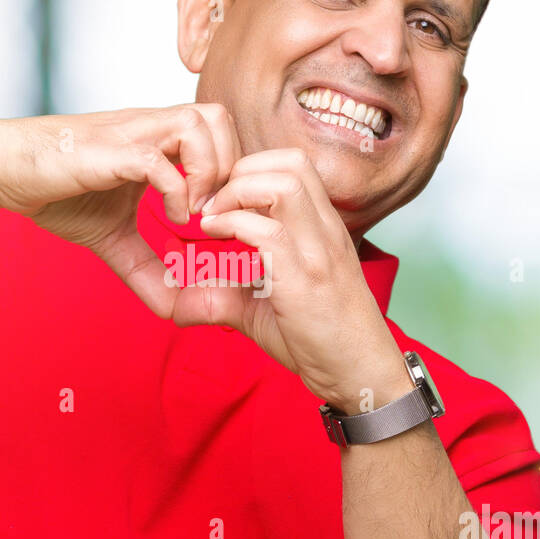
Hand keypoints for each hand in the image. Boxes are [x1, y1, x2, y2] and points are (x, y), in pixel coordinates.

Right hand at [0, 105, 239, 317]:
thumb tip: (174, 310)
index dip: (233, 172)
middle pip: (222, 116)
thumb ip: (147, 270)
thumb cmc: (57, 191)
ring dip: (209, 171)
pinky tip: (171, 215)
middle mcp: (151, 130)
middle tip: (215, 210)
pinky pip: (157, 159)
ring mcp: (131, 136)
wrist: (3, 170)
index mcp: (158, 143)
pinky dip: (175, 189)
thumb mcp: (114, 238)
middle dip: (230, 166)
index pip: (222, 133)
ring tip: (195, 212)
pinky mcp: (108, 152)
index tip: (222, 217)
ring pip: (199, 123)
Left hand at [173, 148, 410, 411]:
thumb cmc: (321, 342)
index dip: (249, 169)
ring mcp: (318, 253)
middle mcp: (325, 231)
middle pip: (290, 162)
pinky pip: (270, 232)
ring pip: (284, 184)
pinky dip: (233, 225)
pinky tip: (214, 237)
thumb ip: (224, 296)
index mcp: (322, 229)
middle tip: (210, 204)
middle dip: (241, 171)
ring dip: (237, 192)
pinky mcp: (307, 282)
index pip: (293, 164)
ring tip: (212, 218)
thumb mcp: (264, 310)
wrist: (362, 377)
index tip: (219, 200)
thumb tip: (177, 303)